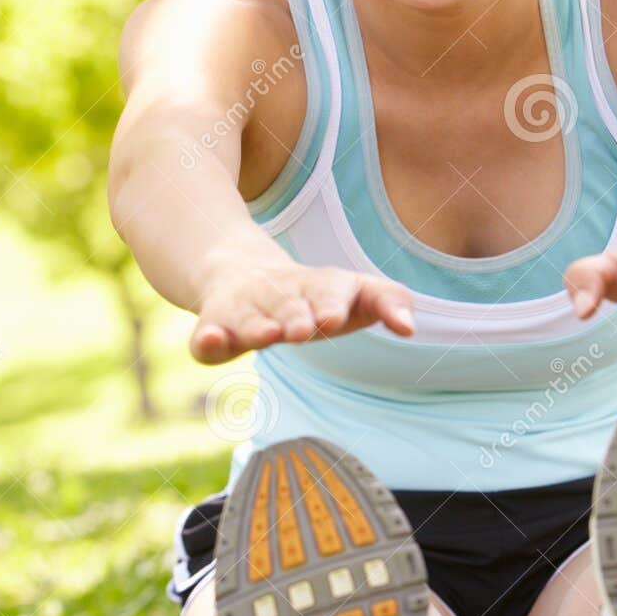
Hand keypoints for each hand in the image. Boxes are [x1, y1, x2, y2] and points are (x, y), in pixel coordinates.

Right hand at [190, 252, 415, 364]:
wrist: (243, 273)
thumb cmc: (316, 298)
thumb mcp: (357, 294)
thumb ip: (391, 301)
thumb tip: (410, 328)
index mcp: (317, 286)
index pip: (330, 290)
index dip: (332, 303)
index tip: (336, 319)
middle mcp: (279, 294)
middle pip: (287, 303)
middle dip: (296, 314)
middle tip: (304, 330)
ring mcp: (244, 309)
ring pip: (248, 318)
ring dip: (256, 326)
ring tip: (267, 335)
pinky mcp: (214, 326)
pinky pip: (206, 335)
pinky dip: (207, 340)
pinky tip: (211, 342)